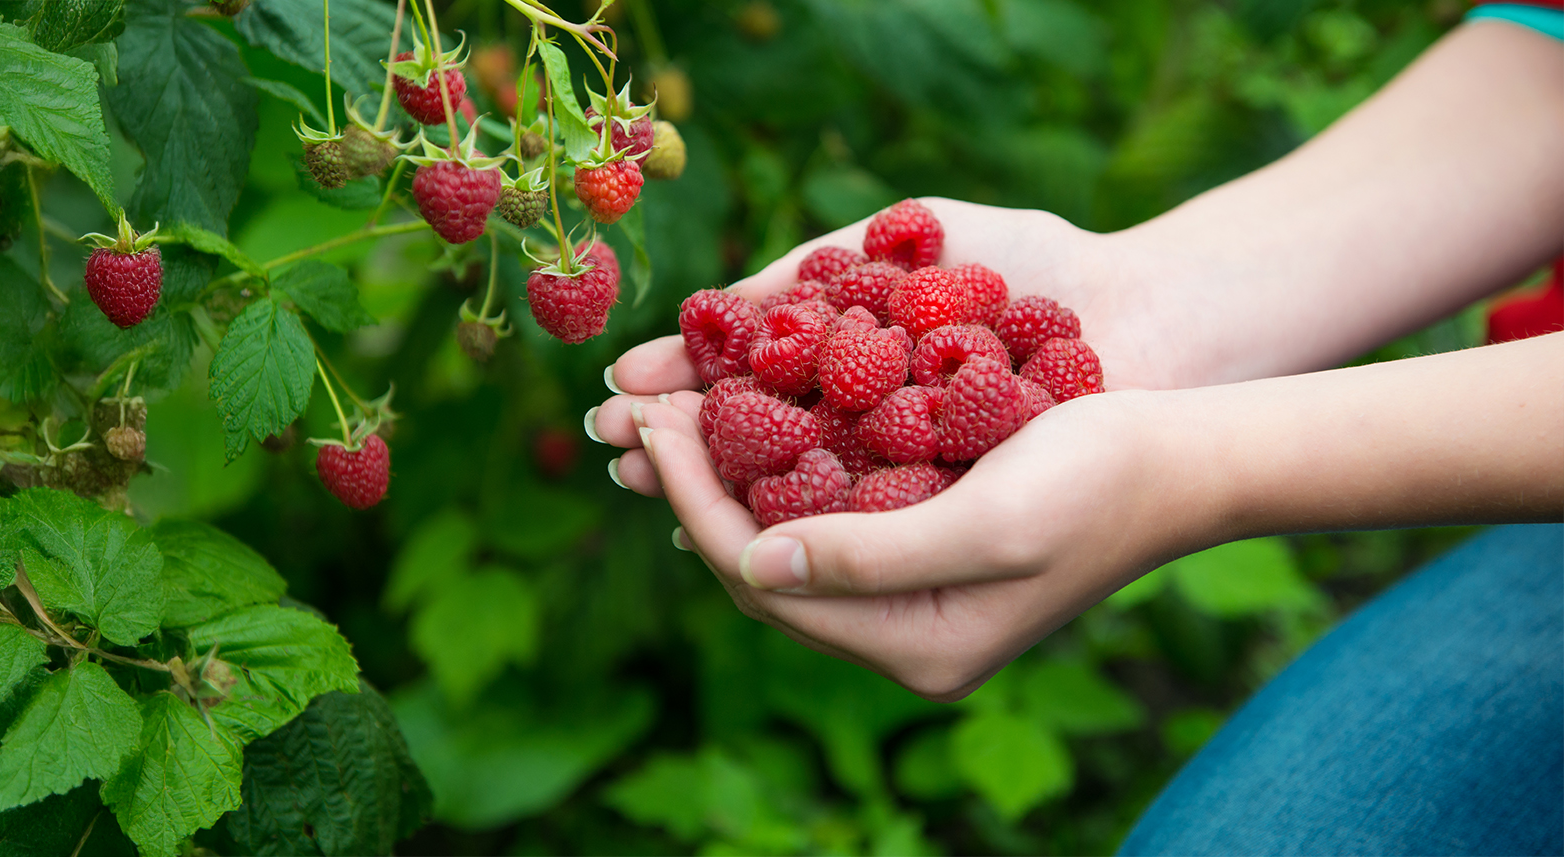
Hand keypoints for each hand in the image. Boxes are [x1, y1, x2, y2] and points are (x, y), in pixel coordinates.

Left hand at [584, 198, 1212, 698]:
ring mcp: (910, 601)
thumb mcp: (987, 519)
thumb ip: (869, 556)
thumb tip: (754, 560)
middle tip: (647, 404)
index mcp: (916, 647)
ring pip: (779, 541)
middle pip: (757, 566)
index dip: (695, 495)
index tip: (657, 417)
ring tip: (675, 404)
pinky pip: (817, 519)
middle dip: (695, 482)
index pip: (762, 577)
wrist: (1186, 456)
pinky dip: (773, 468)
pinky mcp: (920, 556)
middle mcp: (903, 639)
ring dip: (723, 472)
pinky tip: (738, 416)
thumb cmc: (1102, 476)